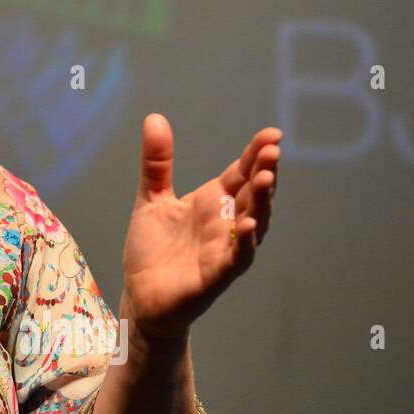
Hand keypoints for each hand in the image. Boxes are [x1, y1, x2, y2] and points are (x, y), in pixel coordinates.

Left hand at [121, 114, 281, 342]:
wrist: (141, 296)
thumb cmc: (152, 250)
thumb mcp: (151, 199)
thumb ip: (157, 162)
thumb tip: (154, 117)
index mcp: (213, 202)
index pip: (241, 173)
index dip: (256, 155)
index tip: (272, 134)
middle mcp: (226, 224)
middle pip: (252, 195)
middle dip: (264, 173)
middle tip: (273, 150)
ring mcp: (224, 250)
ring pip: (253, 224)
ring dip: (261, 203)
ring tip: (265, 180)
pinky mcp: (216, 277)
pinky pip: (236, 258)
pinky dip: (244, 243)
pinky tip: (249, 226)